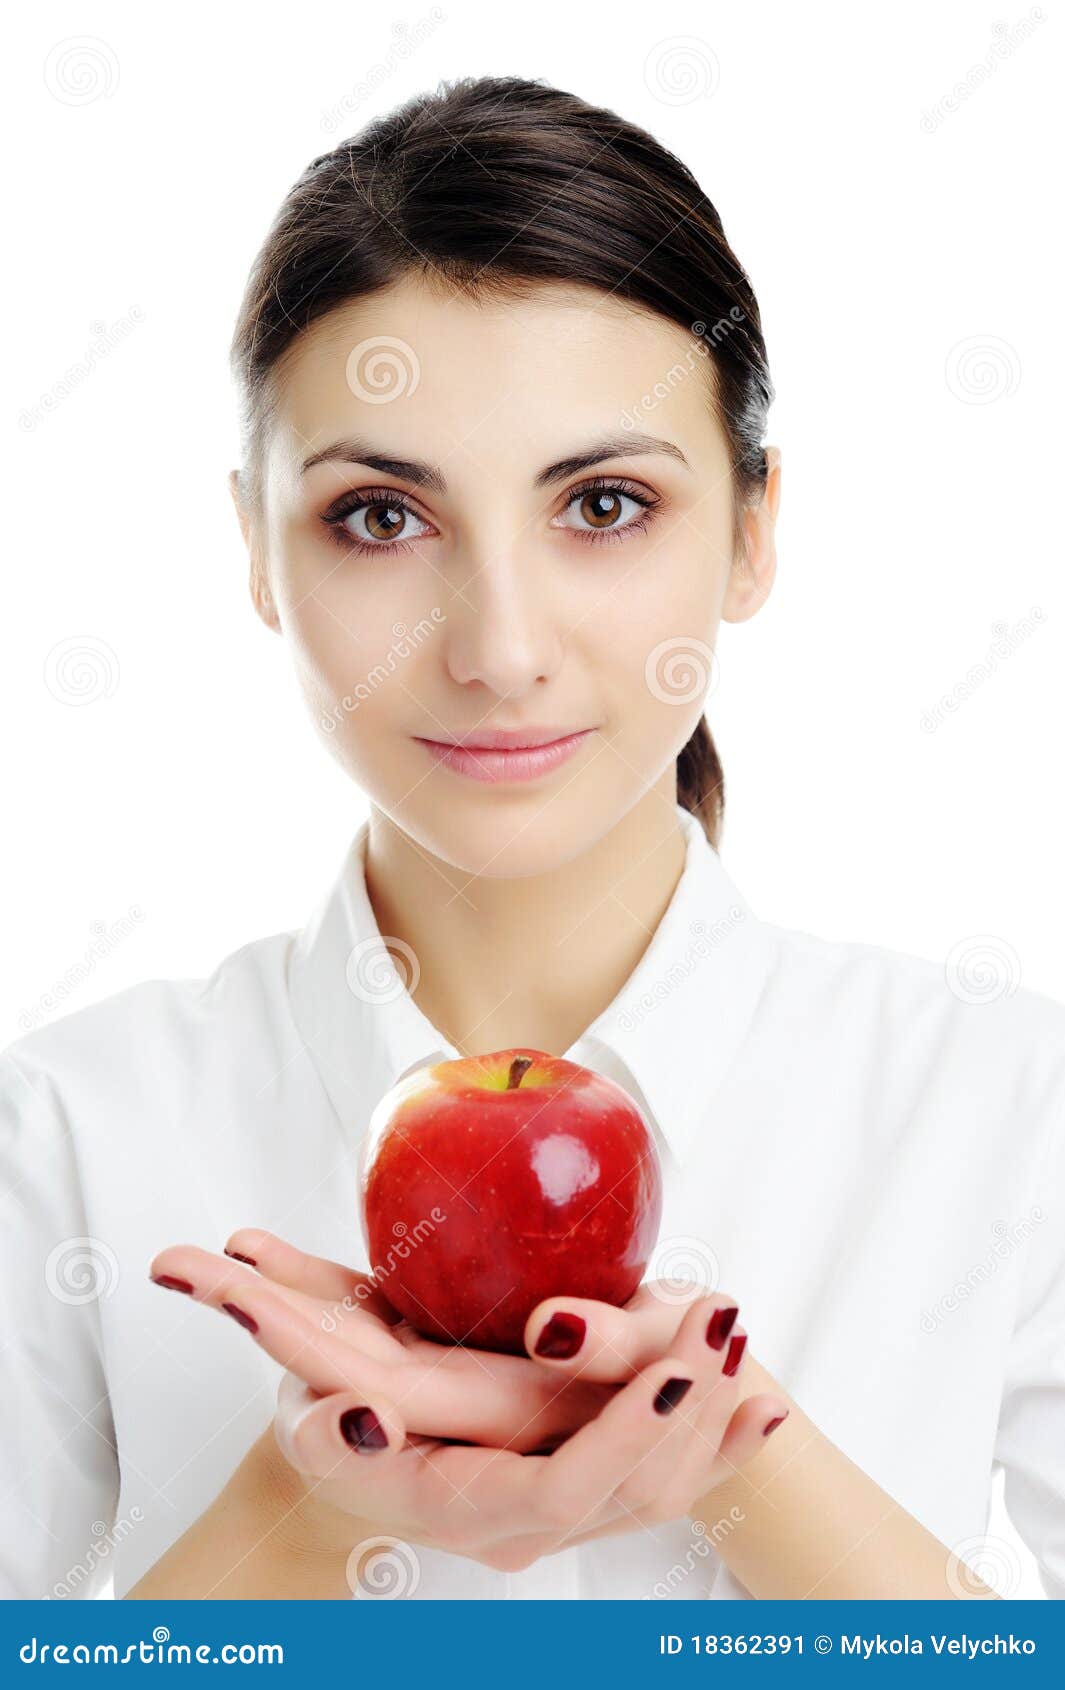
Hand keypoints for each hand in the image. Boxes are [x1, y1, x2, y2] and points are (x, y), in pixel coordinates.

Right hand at [150, 1231, 788, 1575]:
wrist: (345, 1475)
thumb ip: (328, 1427)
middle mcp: (525, 1527)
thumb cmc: (323, 1434)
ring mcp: (563, 1515)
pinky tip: (764, 1408)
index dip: (623, 1435)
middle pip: (636, 1488)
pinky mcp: (586, 1489)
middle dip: (688, 1405)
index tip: (669, 1372)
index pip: (567, 1487)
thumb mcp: (304, 1421)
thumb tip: (360, 1425)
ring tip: (738, 1336)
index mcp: (466, 1506)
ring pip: (664, 1489)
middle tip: (718, 1318)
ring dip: (713, 1418)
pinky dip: (723, 1449)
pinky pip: (670, 1484)